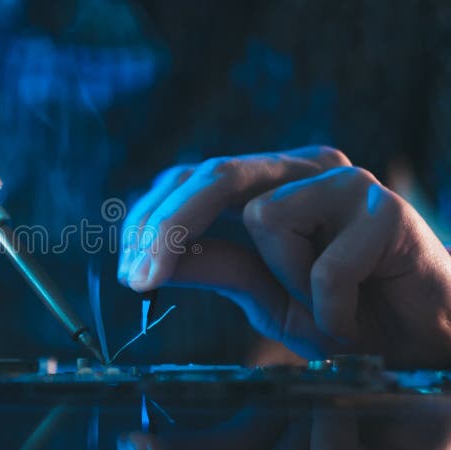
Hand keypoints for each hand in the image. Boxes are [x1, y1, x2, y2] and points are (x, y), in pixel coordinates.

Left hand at [118, 146, 450, 366]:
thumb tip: (148, 259)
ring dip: (285, 282)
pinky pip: (325, 266)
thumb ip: (214, 268)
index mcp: (267, 181)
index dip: (152, 220)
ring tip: (325, 307)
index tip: (127, 272)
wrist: (419, 337)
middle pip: (215, 173)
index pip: (191, 178)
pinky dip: (331, 309)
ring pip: (266, 215)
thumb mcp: (263, 295)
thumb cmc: (341, 310)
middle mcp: (301, 168)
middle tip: (137, 281)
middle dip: (168, 228)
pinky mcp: (387, 207)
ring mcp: (345, 180)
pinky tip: (355, 317)